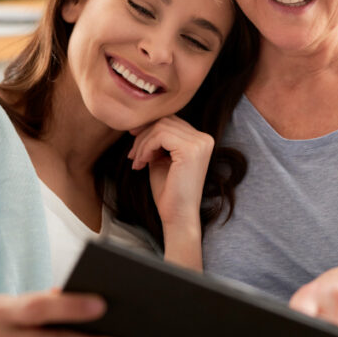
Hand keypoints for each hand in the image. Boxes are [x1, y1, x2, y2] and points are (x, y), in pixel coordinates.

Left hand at [128, 117, 213, 268]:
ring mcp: (200, 143)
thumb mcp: (161, 159)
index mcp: (201, 140)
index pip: (171, 121)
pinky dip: (145, 148)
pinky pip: (160, 136)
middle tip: (133, 156)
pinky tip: (142, 163)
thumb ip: (157, 141)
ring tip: (137, 162)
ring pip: (160, 126)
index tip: (135, 147)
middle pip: (166, 120)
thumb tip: (140, 124)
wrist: (178, 216)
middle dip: (144, 135)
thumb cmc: (169, 191)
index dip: (149, 130)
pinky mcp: (190, 149)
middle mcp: (204, 139)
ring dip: (142, 144)